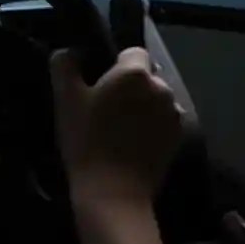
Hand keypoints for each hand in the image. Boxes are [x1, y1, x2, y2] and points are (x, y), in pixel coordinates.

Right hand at [50, 47, 182, 202]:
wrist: (113, 192)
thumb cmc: (87, 141)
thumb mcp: (65, 99)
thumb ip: (64, 65)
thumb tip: (69, 51)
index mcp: (134, 73)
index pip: (133, 52)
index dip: (116, 65)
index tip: (100, 86)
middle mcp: (161, 87)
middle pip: (147, 76)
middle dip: (131, 86)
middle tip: (107, 109)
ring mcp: (175, 113)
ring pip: (157, 98)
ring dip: (144, 105)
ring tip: (122, 129)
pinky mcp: (180, 136)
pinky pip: (166, 120)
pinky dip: (154, 125)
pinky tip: (135, 142)